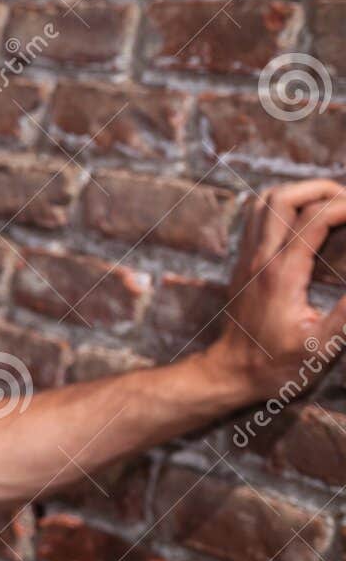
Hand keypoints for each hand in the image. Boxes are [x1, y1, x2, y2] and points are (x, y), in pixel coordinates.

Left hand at [207, 179, 345, 401]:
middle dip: (322, 188)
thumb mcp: (322, 347)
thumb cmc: (275, 366)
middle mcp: (260, 259)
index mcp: (282, 275)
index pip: (315, 218)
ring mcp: (246, 259)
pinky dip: (280, 205)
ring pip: (263, 202)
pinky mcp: (241, 264)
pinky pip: (254, 218)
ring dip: (298, 192)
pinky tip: (303, 218)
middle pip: (283, 197)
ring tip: (331, 202)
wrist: (229, 373)